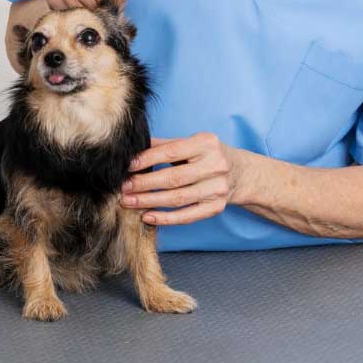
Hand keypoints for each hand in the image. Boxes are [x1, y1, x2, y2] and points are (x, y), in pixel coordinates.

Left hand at [120, 134, 240, 225]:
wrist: (240, 172)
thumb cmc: (206, 155)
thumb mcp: (190, 143)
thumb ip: (163, 145)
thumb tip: (131, 150)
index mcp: (206, 143)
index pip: (171, 152)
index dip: (147, 160)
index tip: (127, 167)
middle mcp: (215, 165)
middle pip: (174, 178)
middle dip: (144, 184)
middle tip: (123, 188)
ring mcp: (218, 188)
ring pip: (178, 199)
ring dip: (149, 202)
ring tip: (129, 202)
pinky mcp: (217, 207)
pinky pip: (188, 216)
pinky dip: (166, 218)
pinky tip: (147, 217)